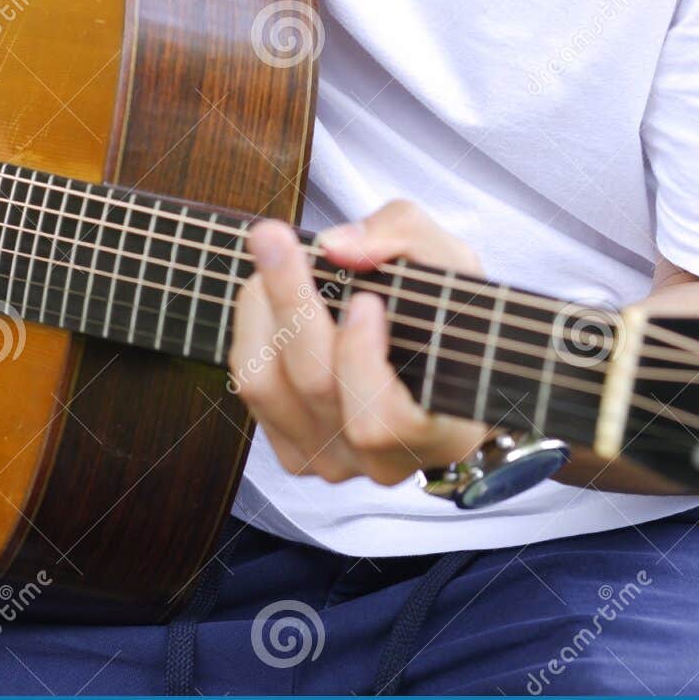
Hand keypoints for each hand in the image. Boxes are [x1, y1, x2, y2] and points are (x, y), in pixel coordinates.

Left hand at [230, 201, 489, 484]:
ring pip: (267, 385)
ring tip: (276, 262)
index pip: (386, 420)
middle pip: (315, 385)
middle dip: (292, 300)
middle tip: (274, 236)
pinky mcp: (292, 452)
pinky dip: (252, 331)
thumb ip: (404, 239)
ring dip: (262, 311)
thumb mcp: (448, 261)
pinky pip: (249, 387)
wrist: (431, 359)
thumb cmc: (447, 316)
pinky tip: (270, 297)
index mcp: (443, 433)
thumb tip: (337, 247)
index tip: (364, 299)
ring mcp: (331, 463)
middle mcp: (382, 462)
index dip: (363, 359)